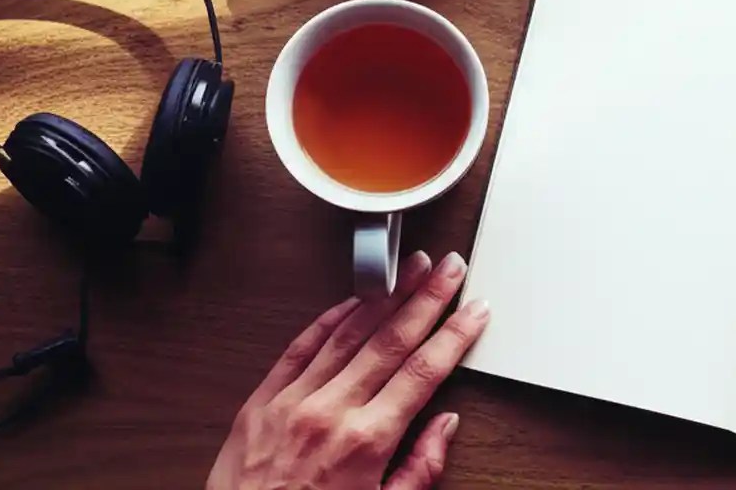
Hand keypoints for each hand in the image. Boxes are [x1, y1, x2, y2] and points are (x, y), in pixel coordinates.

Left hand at [207, 252, 488, 489]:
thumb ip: (420, 469)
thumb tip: (445, 425)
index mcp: (366, 442)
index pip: (424, 371)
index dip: (455, 335)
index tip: (475, 310)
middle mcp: (330, 413)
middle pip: (392, 339)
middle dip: (427, 297)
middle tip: (449, 266)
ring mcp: (292, 403)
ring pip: (348, 333)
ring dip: (385, 296)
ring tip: (410, 268)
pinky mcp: (260, 403)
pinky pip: (300, 348)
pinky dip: (329, 320)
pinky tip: (351, 301)